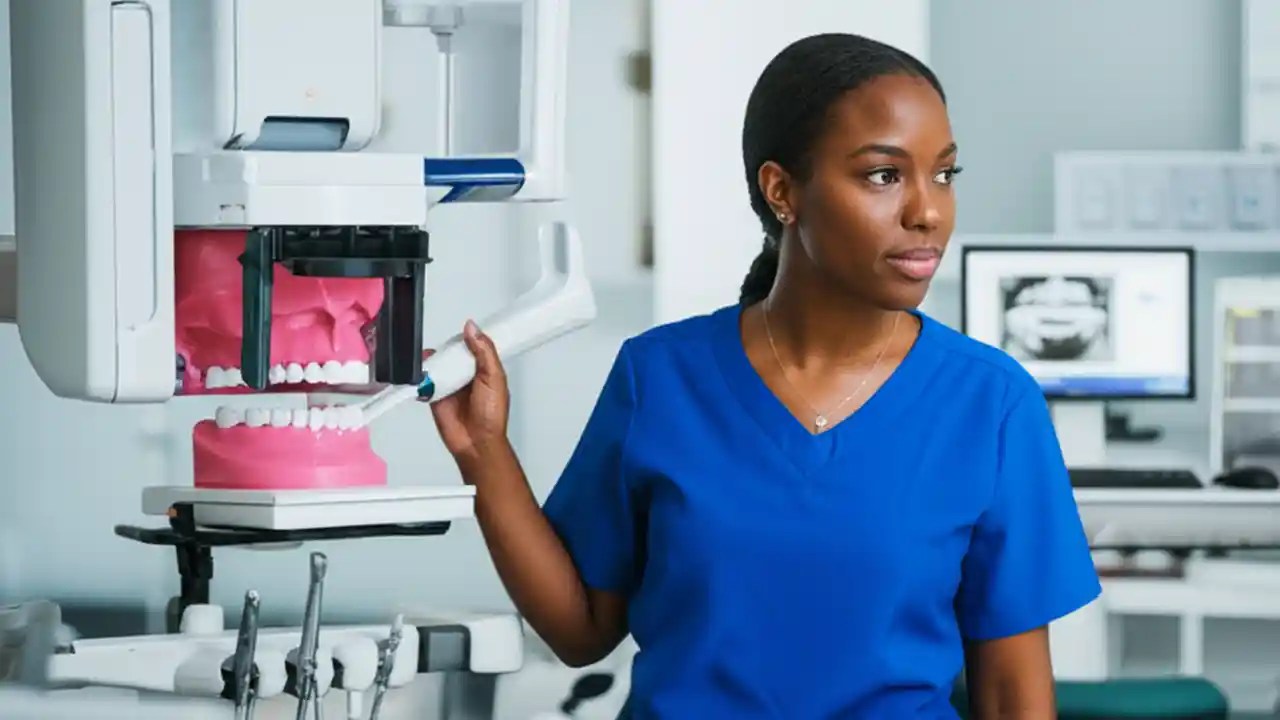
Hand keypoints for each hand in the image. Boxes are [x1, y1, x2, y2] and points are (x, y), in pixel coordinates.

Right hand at [427, 320, 510, 463]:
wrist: (476, 442)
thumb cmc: (491, 416)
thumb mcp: (494, 378)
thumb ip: (484, 352)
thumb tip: (473, 329)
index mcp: (484, 368)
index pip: (474, 346)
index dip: (468, 337)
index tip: (463, 329)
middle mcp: (466, 375)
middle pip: (452, 353)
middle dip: (446, 349)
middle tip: (445, 350)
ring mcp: (450, 384)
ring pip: (437, 365)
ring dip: (432, 362)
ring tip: (430, 360)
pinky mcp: (435, 395)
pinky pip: (424, 381)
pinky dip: (420, 377)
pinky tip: (420, 373)